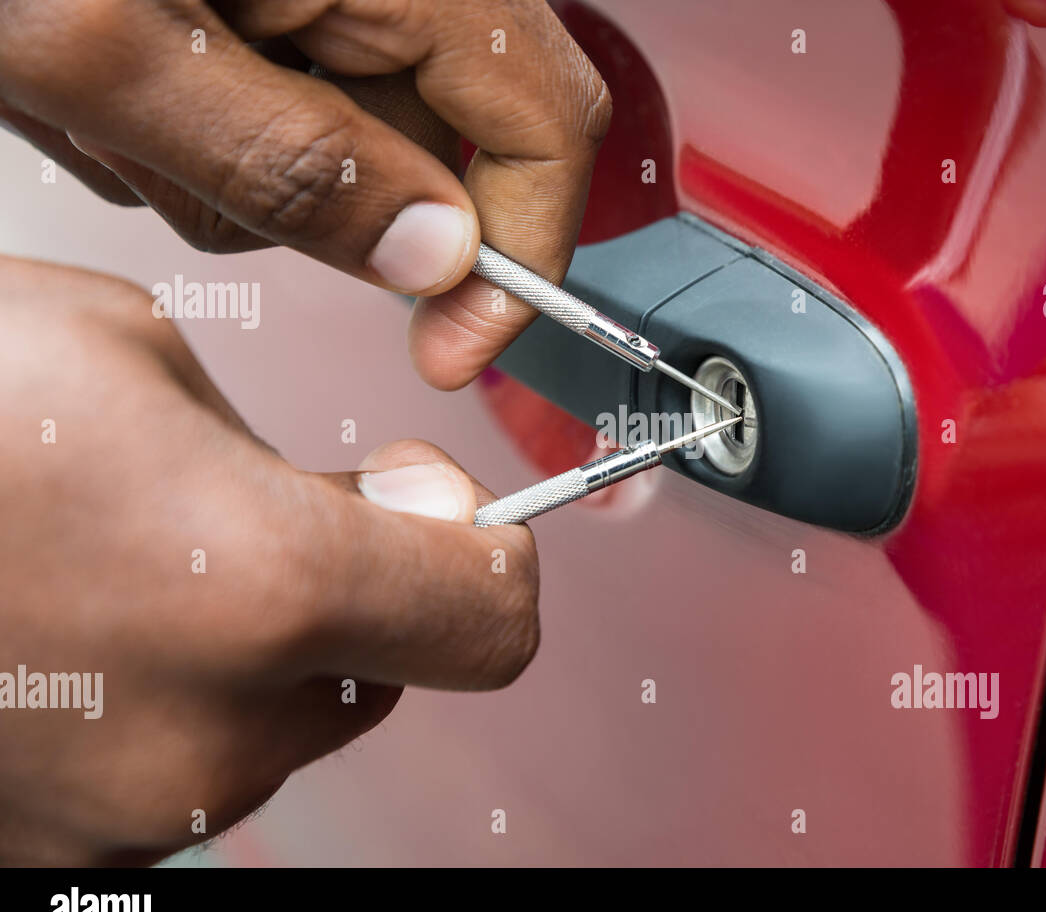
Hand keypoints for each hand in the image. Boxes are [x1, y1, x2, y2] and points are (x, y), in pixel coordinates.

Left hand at [0, 0, 610, 386]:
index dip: (522, 253)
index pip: (544, 119)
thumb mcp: (105, 49)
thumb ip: (290, 163)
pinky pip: (274, 120)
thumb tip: (433, 258)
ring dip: (230, 173)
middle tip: (178, 168)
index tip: (454, 348)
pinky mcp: (266, 9)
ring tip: (106, 105)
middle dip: (321, 204)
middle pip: (434, 146)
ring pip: (342, 150)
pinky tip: (108, 86)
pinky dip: (193, 136)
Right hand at [0, 256, 538, 863]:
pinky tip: (68, 633)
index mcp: (269, 589)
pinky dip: (161, 705)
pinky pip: (173, 769)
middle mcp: (212, 735)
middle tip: (248, 509)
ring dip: (248, 651)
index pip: (492, 620)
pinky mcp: (45, 855)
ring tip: (116, 565)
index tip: (442, 512)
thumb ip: (291, 461)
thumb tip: (376, 515)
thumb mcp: (130, 355)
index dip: (486, 555)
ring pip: (278, 728)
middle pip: (385, 675)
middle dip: (353, 592)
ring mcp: (122, 817)